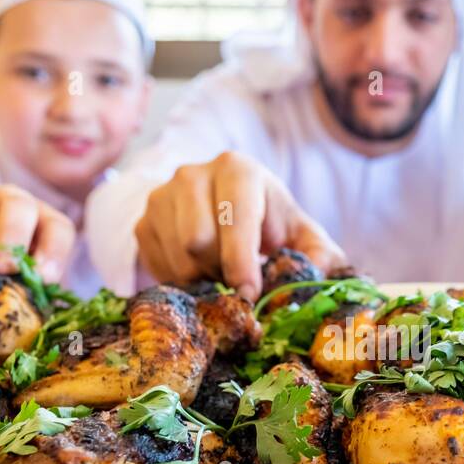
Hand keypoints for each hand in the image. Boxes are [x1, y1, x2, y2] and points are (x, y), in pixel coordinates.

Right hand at [0, 184, 75, 302]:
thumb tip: (40, 315)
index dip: (54, 251)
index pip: (58, 227)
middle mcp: (12, 203)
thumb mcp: (18, 286)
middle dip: (13, 238)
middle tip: (4, 269)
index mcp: (42, 221)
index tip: (43, 278)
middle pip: (20, 205)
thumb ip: (31, 291)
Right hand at [134, 151, 346, 300]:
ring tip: (222, 273)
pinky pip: (158, 268)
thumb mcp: (302, 236)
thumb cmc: (270, 225)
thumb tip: (318, 276)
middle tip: (238, 281)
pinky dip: (182, 281)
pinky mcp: (143, 222)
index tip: (250, 295)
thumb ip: (321, 256)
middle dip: (221, 272)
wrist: (225, 212)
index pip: (233, 218)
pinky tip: (201, 272)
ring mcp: (161, 196)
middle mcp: (192, 174)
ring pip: (177, 257)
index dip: (241, 262)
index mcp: (237, 169)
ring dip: (203, 279)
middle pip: (197, 242)